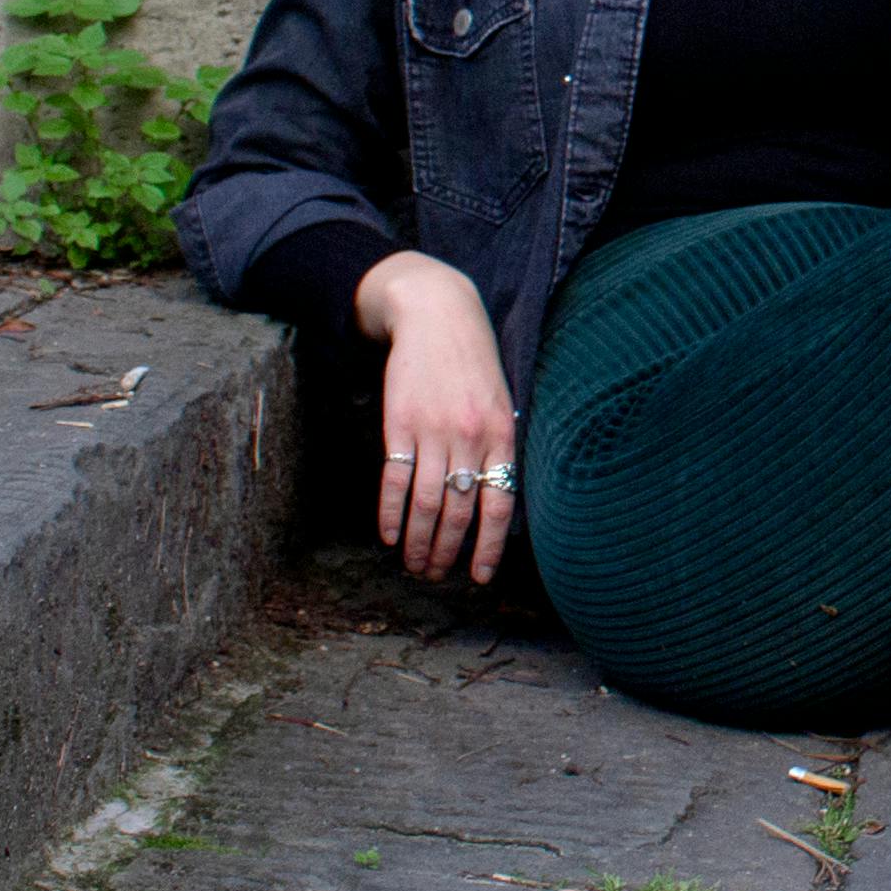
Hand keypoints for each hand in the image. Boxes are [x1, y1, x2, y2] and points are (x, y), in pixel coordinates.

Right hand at [358, 252, 516, 585]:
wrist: (437, 314)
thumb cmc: (473, 362)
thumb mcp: (500, 401)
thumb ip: (498, 447)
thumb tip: (494, 501)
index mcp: (503, 435)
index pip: (499, 505)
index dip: (488, 546)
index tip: (478, 577)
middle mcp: (470, 438)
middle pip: (459, 510)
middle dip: (447, 551)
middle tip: (434, 576)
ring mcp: (433, 431)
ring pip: (426, 502)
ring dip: (418, 541)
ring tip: (413, 565)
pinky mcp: (400, 423)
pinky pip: (395, 479)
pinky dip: (390, 512)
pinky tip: (388, 535)